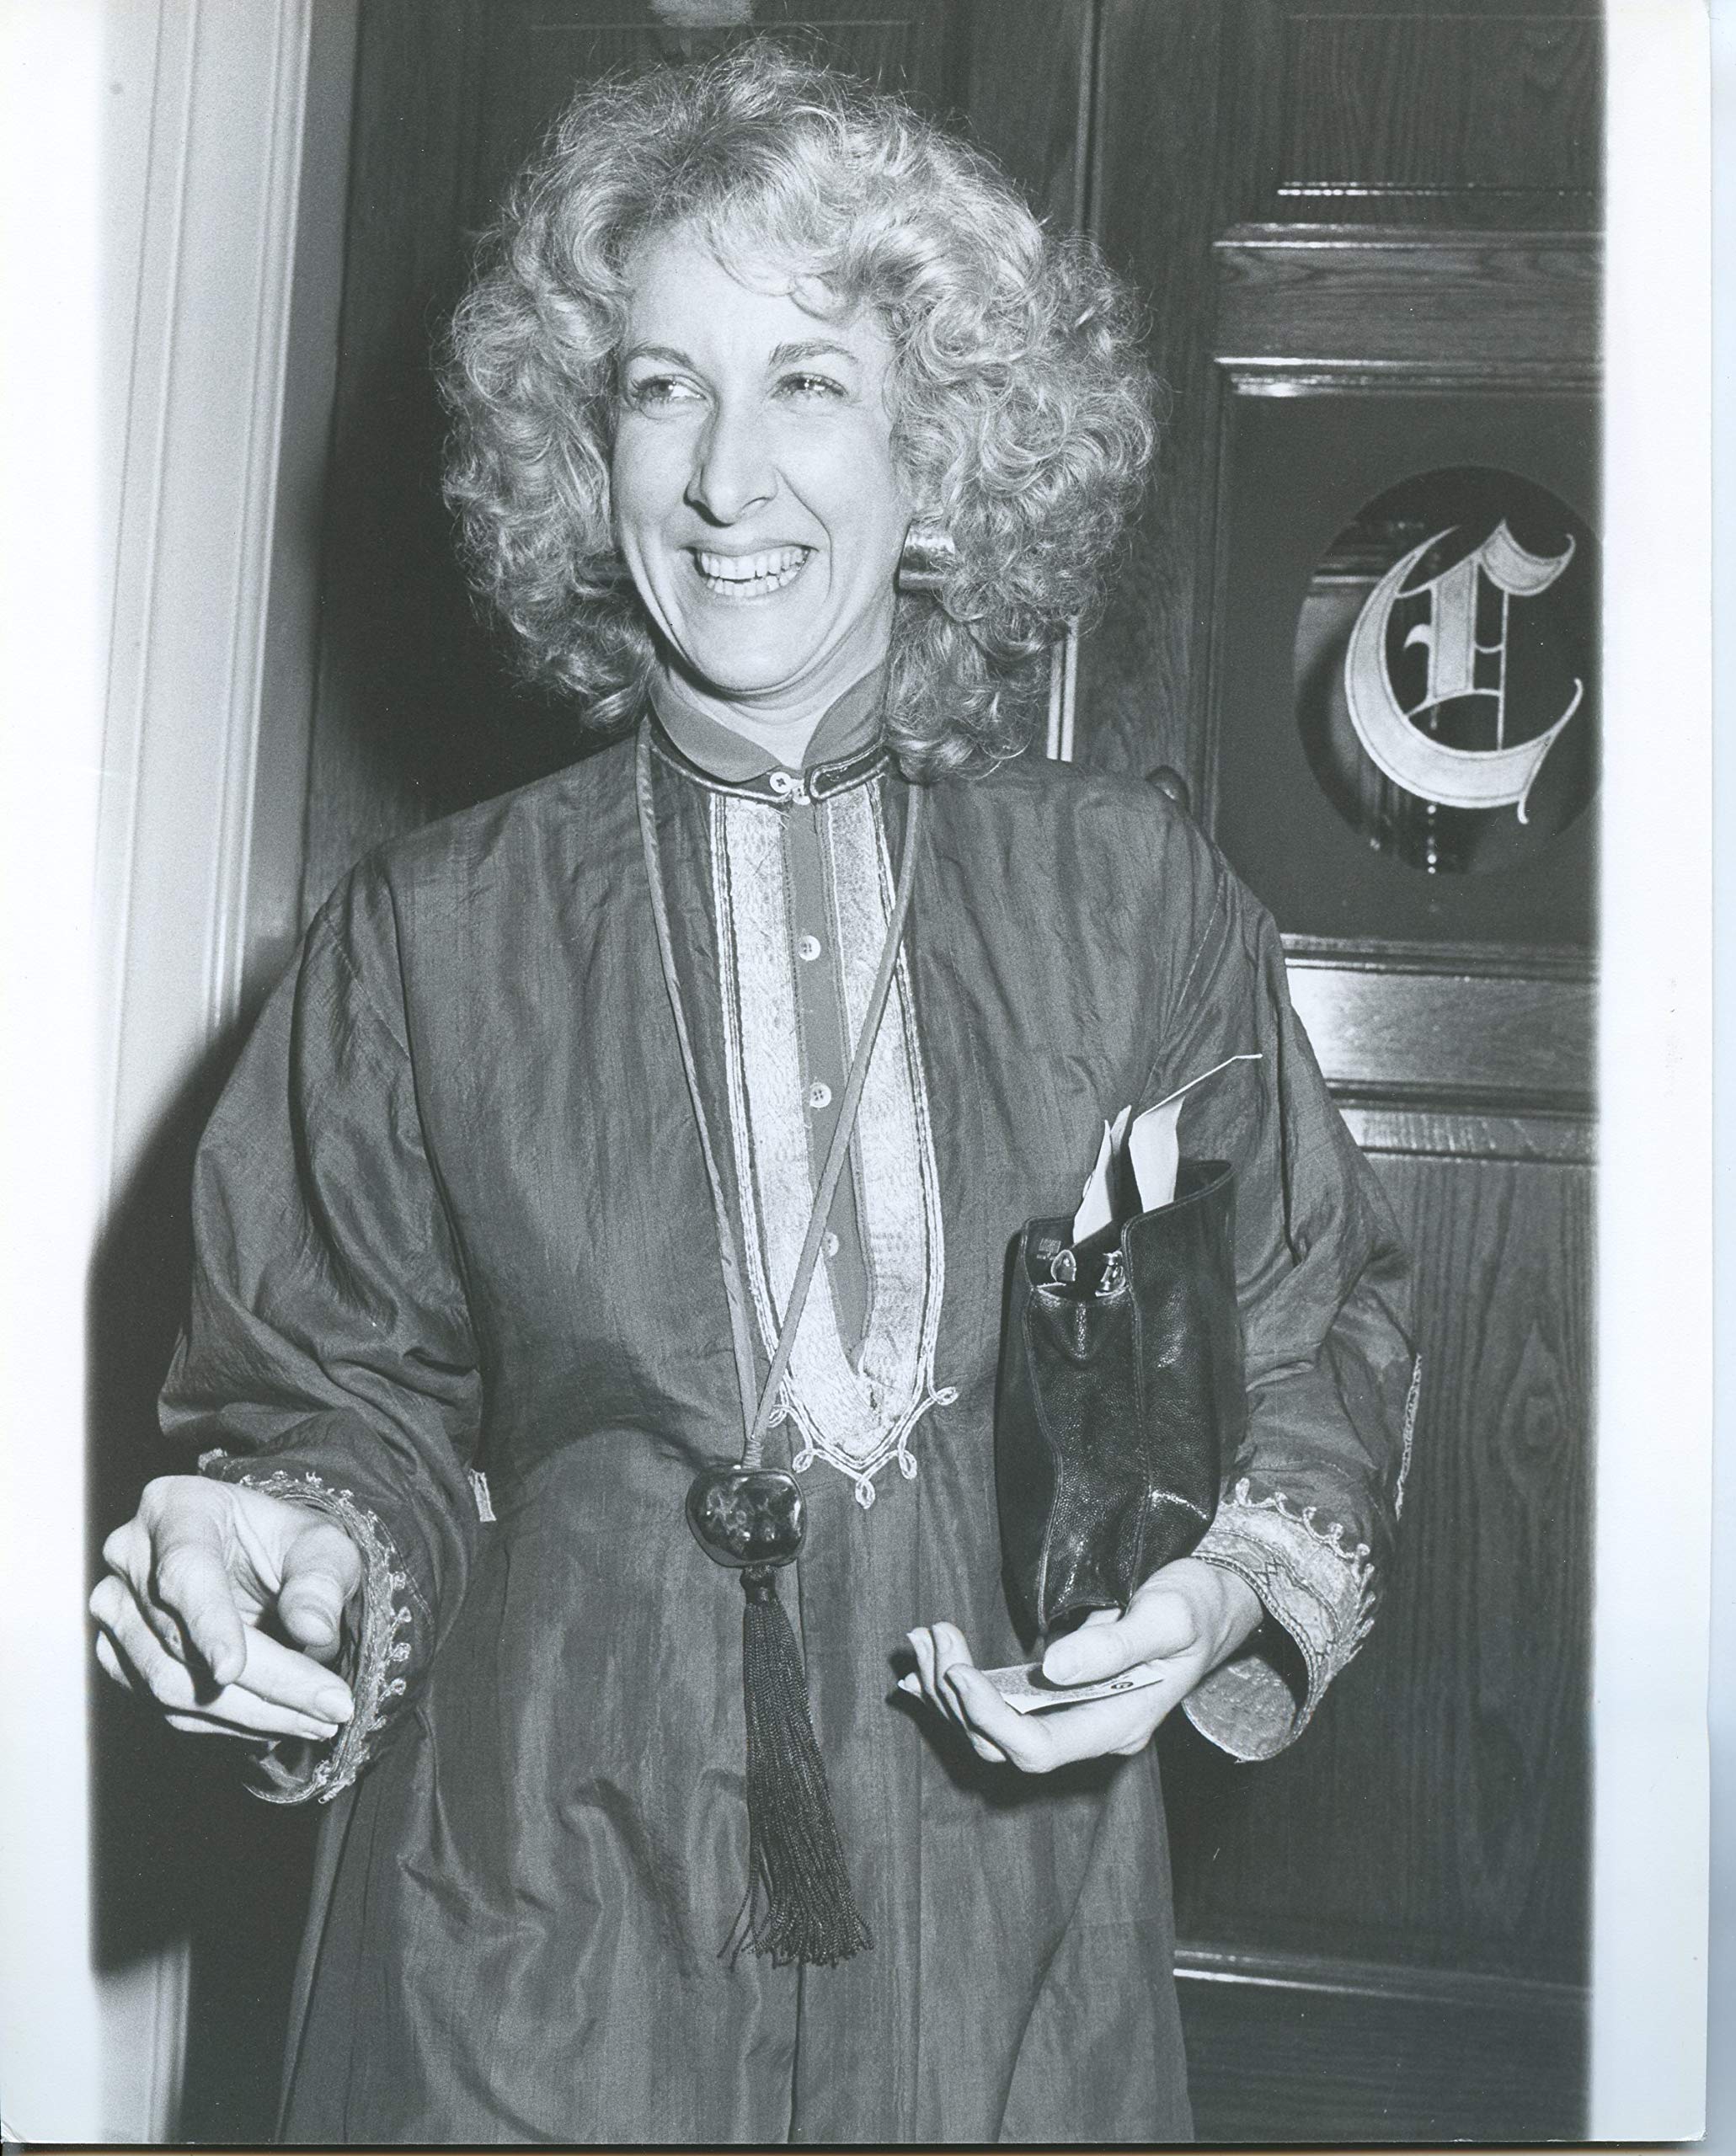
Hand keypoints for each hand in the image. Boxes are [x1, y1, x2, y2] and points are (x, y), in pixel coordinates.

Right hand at [91, 1475, 363, 1742]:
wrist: (256, 1563)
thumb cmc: (286, 1545)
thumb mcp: (322, 1545)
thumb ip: (321, 1579)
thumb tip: (313, 1631)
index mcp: (175, 1508)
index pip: (183, 1570)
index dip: (207, 1623)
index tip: (231, 1670)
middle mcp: (131, 1557)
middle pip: (182, 1640)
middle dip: (265, 1683)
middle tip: (332, 1708)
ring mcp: (117, 1613)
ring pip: (171, 1684)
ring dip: (251, 1713)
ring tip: (318, 1720)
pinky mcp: (120, 1659)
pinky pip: (167, 1707)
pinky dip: (228, 1723)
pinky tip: (280, 1722)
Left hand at [901, 1558, 1263, 1772]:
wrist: (1216, 1599)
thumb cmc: (1197, 1603)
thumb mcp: (1168, 1616)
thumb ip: (1116, 1645)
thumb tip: (1055, 1668)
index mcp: (1118, 1725)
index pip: (1039, 1750)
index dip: (990, 1719)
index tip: (959, 1672)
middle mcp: (1089, 1732)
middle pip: (1004, 1744)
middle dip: (957, 1697)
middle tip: (932, 1637)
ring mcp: (1072, 1718)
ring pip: (992, 1730)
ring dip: (948, 1690)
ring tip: (920, 1640)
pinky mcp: (1058, 1696)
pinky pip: (997, 1709)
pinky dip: (957, 1690)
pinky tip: (924, 1669)